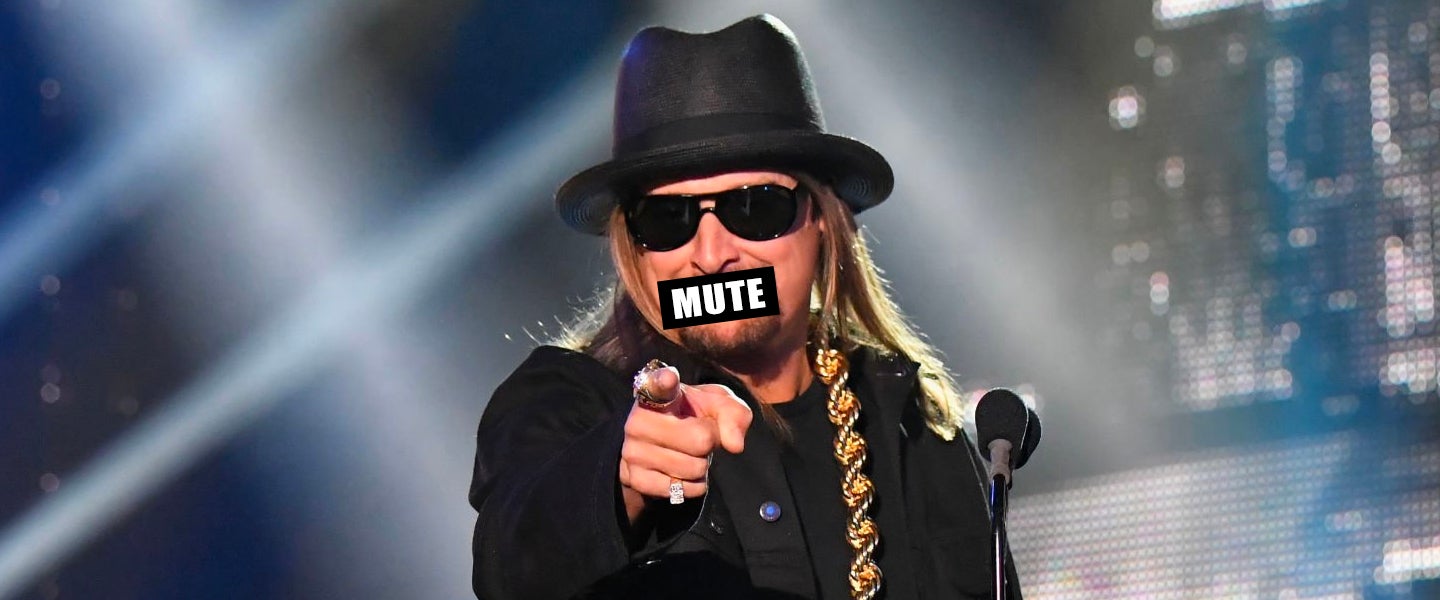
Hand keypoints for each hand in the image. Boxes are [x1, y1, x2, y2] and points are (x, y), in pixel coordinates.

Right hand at [618, 365, 752, 522]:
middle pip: (700, 439)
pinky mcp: (635, 479)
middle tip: (700, 437)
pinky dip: (693, 486)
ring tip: (689, 454)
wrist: (660, 447)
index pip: (660, 385)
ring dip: (701, 466)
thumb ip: (733, 413)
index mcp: (660, 393)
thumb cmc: (692, 417)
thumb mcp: (716, 406)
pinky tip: (682, 473)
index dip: (665, 381)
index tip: (669, 378)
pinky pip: (682, 489)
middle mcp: (639, 419)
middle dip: (710, 442)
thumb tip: (734, 444)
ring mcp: (633, 450)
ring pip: (693, 468)